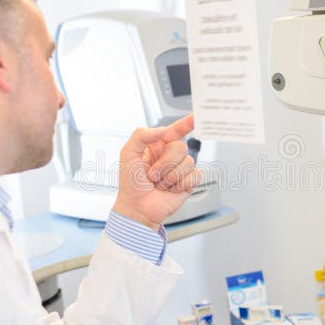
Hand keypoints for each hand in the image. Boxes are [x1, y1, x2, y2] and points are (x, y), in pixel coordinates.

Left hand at [112, 114, 201, 231]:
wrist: (138, 209)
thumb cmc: (130, 185)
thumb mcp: (127, 154)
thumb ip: (141, 135)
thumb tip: (162, 129)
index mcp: (157, 146)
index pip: (175, 130)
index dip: (187, 122)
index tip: (197, 116)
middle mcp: (170, 156)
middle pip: (181, 147)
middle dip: (165, 163)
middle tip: (153, 174)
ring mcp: (180, 169)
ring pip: (188, 162)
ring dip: (170, 176)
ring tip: (160, 184)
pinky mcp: (188, 182)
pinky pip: (195, 175)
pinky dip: (181, 184)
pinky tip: (171, 189)